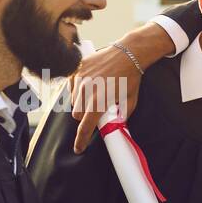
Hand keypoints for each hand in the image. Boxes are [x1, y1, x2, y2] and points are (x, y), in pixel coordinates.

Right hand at [69, 23, 173, 152]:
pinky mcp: (76, 69)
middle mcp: (86, 90)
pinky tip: (90, 84)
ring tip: (95, 94)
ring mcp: (79, 78)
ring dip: (81, 102)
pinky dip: (77, 89)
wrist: (127, 54)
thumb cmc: (130, 78)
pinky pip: (71, 86)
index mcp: (99, 101)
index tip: (78, 148)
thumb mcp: (129, 101)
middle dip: (85, 116)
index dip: (81, 140)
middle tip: (96, 110)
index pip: (86, 126)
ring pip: (73, 101)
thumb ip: (120, 116)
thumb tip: (114, 128)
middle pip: (77, 115)